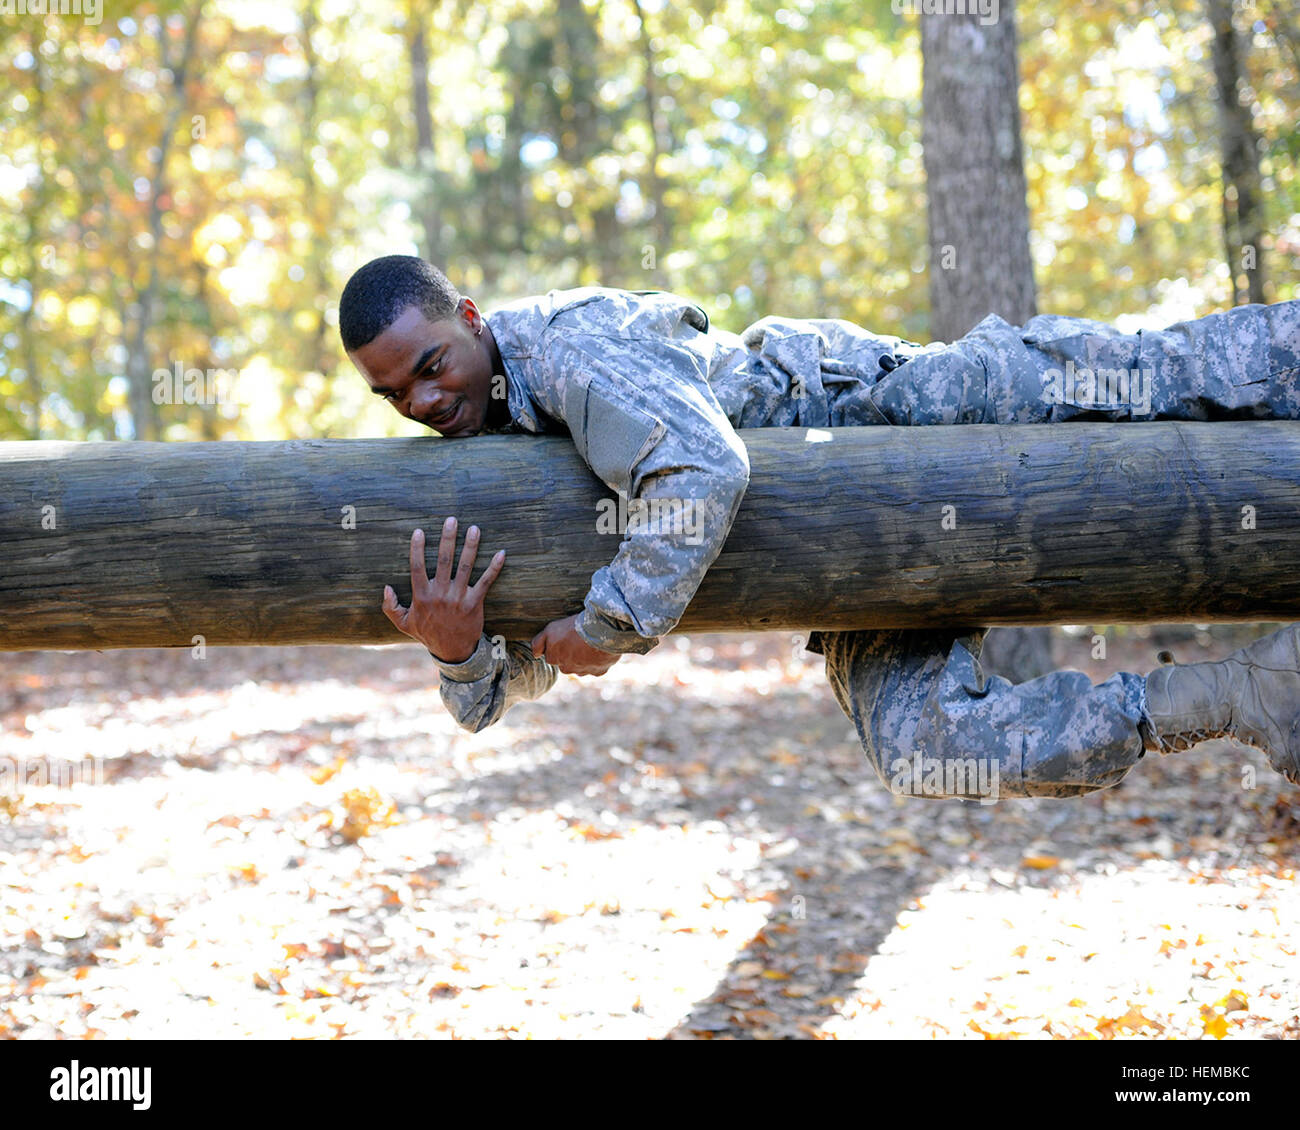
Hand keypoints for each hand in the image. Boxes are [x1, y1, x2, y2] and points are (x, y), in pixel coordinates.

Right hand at [382, 517, 504, 661]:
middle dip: (448, 538)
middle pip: (444, 560)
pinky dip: (494, 567)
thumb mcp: (404, 624)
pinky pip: (486, 582)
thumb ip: (390, 607)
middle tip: (451, 519)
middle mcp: (441, 594)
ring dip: (471, 546)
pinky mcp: (475, 602)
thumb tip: (385, 587)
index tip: (419, 531)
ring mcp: (459, 597)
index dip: (417, 548)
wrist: (452, 652)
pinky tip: (501, 553)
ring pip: (465, 567)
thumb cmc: (428, 634)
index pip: (417, 567)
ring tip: (475, 528)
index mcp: (422, 595)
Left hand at [531, 613, 621, 676]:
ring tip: (589, 643)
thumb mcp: (550, 629)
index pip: (552, 655)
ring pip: (580, 666)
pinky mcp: (598, 672)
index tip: (565, 637)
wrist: (600, 631)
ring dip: (583, 658)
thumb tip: (535, 654)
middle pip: (566, 662)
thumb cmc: (574, 628)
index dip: (558, 645)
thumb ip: (538, 643)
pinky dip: (596, 661)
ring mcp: (583, 671)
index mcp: (554, 659)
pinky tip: (598, 650)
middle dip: (570, 654)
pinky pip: (596, 668)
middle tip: (577, 639)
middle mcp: (566, 668)